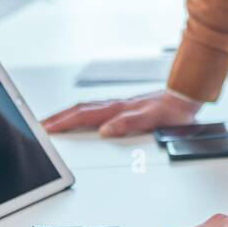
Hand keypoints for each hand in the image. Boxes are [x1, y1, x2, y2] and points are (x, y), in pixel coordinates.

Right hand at [41, 89, 200, 137]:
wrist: (188, 96)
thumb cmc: (173, 110)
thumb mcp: (153, 119)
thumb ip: (130, 123)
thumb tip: (106, 130)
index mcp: (118, 109)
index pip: (84, 116)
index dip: (63, 123)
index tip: (45, 129)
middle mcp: (116, 106)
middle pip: (80, 111)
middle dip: (58, 119)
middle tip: (39, 127)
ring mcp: (120, 106)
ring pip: (87, 109)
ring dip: (68, 116)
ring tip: (53, 123)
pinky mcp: (126, 108)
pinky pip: (97, 110)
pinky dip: (83, 114)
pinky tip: (83, 119)